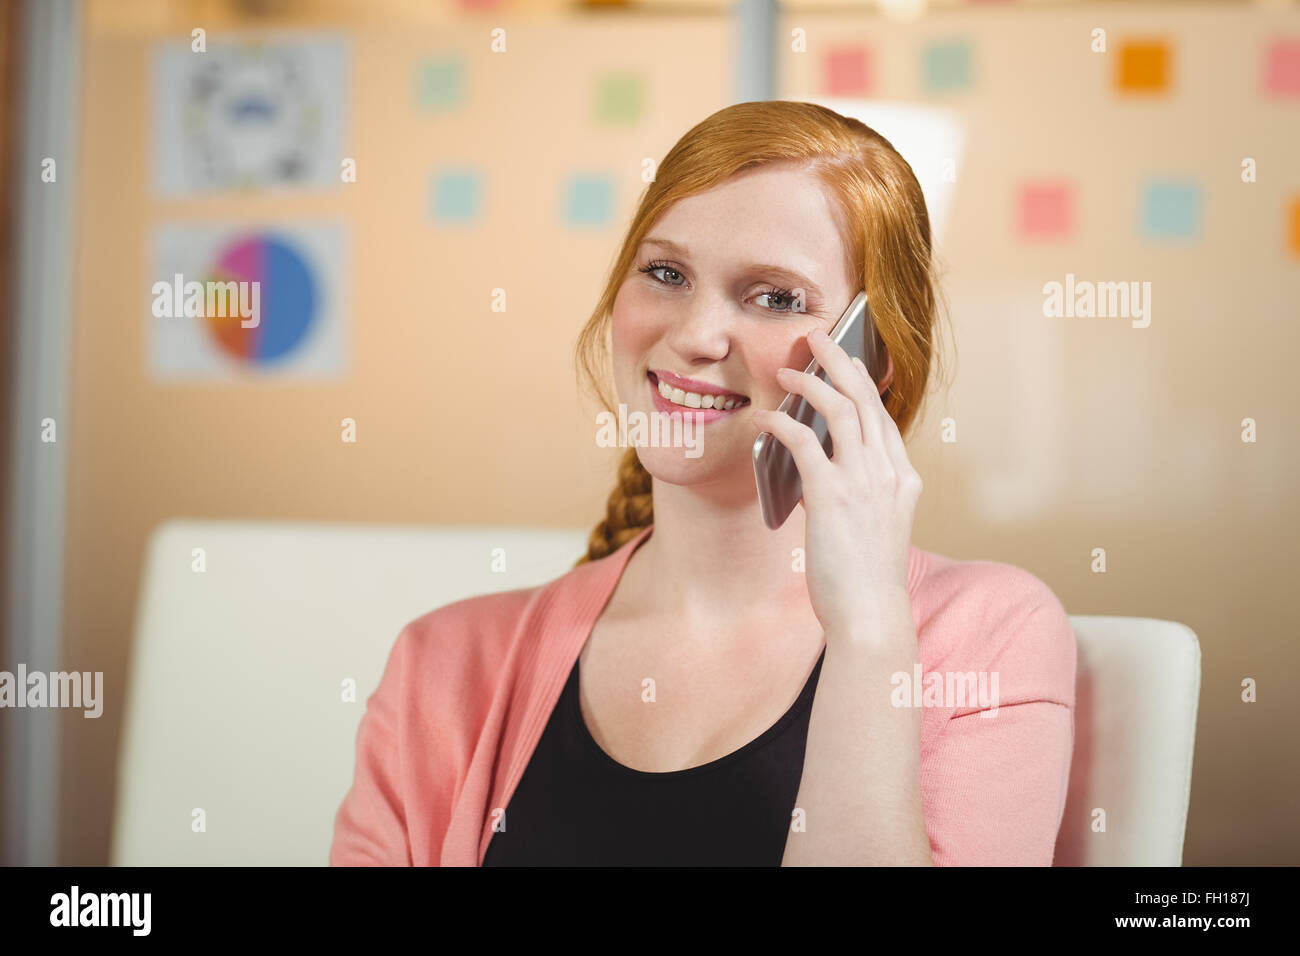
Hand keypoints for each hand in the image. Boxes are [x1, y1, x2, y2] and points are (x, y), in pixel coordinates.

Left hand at [752, 328, 921, 639]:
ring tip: (789, 369)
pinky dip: (782, 424)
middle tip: (819, 337)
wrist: (870, 616)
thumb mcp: (874, 527)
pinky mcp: (833, 497)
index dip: (863, 383)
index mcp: (902, 480)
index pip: (883, 417)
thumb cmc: (866, 580)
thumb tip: (818, 468)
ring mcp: (864, 483)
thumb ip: (857, 493)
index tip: (845, 361)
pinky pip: (805, 444)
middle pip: (867, 400)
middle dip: (841, 362)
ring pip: (842, 410)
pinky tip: (765, 419)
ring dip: (812, 382)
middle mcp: (888, 474)